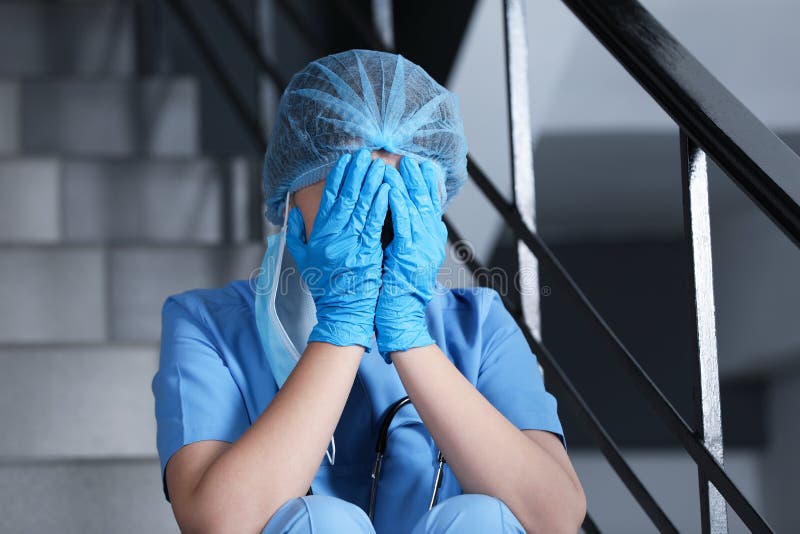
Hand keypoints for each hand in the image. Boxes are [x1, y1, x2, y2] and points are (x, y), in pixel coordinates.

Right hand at [286, 148, 389, 349]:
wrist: (343, 312)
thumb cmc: (325, 286)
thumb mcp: (303, 259)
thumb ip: (297, 234)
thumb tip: (294, 212)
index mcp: (319, 235)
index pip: (328, 199)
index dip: (337, 177)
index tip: (344, 161)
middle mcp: (334, 236)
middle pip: (346, 197)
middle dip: (355, 173)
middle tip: (364, 154)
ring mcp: (351, 244)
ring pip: (361, 206)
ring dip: (370, 183)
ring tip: (378, 165)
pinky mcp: (368, 252)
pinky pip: (375, 223)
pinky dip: (380, 204)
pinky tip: (386, 189)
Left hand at [375, 157, 447, 361]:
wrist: (399, 316)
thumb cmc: (395, 289)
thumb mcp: (402, 257)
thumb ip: (402, 236)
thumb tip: (394, 216)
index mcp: (427, 240)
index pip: (428, 205)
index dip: (424, 184)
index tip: (418, 166)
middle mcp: (429, 241)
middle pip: (426, 201)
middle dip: (418, 178)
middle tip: (411, 158)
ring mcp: (421, 248)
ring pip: (416, 208)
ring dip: (408, 184)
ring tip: (400, 165)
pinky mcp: (409, 254)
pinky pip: (404, 224)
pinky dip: (399, 204)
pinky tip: (393, 188)